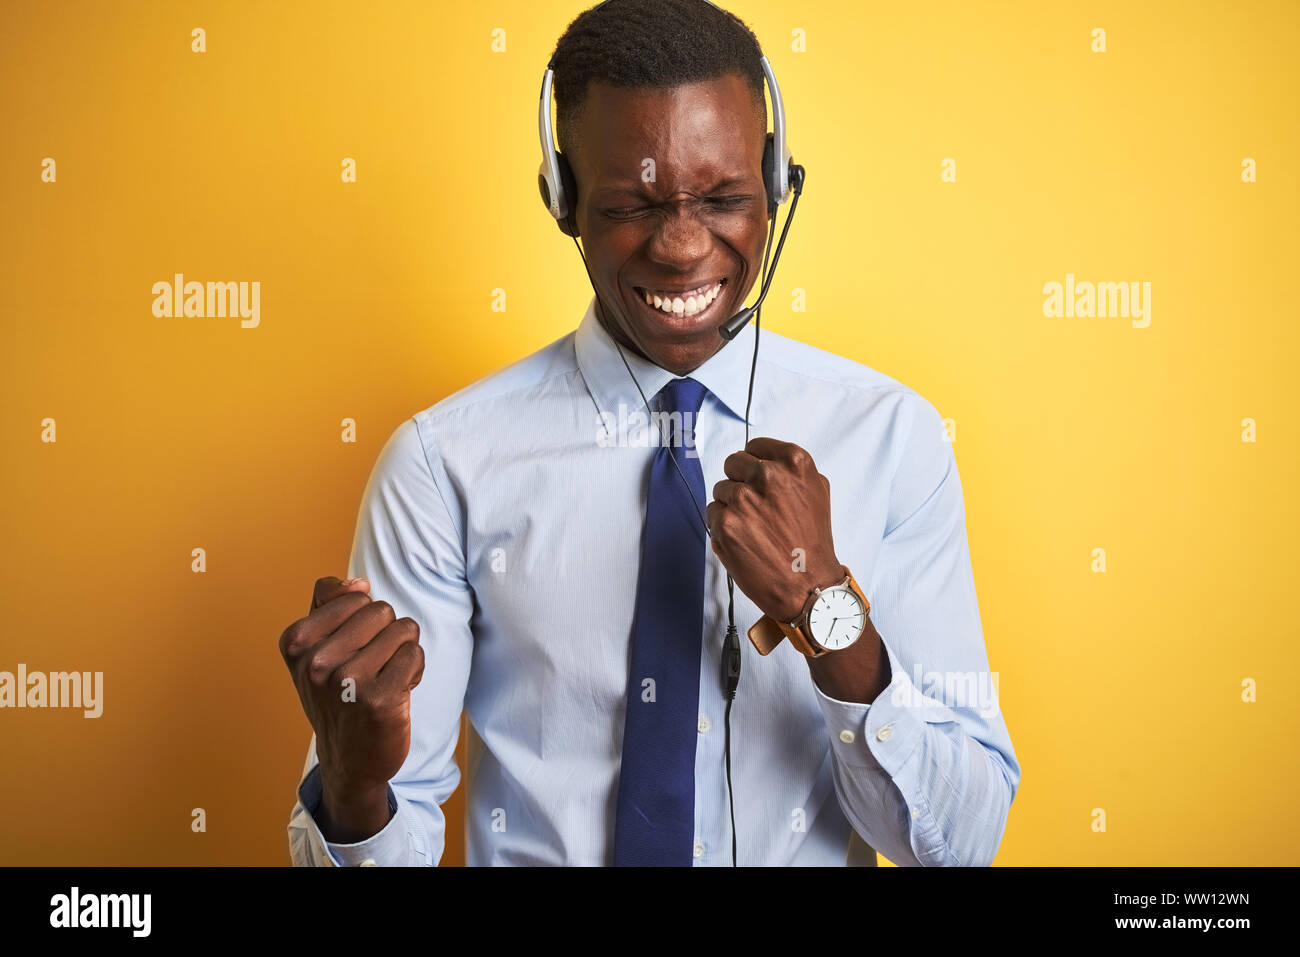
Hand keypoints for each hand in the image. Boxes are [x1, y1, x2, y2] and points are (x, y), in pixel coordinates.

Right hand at [278, 575, 424, 840]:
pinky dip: (414, 669)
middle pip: (381, 610)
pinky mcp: (379, 700)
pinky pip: (415, 655)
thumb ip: (330, 605)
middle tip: (373, 666)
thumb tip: (358, 583)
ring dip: (403, 651)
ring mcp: (346, 682)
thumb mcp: (317, 650)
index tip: (353, 649)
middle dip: (386, 634)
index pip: (354, 596)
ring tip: (385, 678)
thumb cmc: (337, 697)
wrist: (348, 761)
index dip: (364, 619)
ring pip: (403, 629)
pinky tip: (399, 691)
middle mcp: (316, 661)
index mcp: (296, 642)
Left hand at [706, 437, 841, 621]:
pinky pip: (712, 513)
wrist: (808, 584)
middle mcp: (767, 475)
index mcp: (793, 462)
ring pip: (721, 490)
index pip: (755, 447)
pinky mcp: (725, 523)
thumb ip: (790, 471)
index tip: (757, 478)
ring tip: (754, 528)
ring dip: (731, 506)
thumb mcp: (816, 491)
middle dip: (740, 482)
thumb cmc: (813, 542)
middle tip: (755, 507)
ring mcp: (744, 499)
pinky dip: (723, 526)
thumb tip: (763, 460)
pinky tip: (744, 540)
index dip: (754, 464)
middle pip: (733, 464)